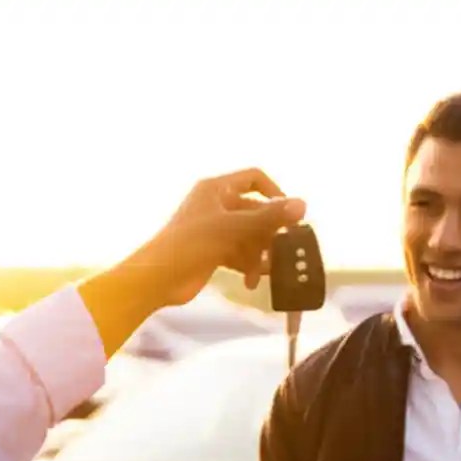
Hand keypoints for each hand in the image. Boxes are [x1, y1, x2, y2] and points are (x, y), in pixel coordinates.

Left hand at [136, 167, 305, 306]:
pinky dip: (248, 266)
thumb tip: (303, 204)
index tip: (289, 214)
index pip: (254, 179)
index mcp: (216, 189)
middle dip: (269, 233)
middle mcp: (217, 205)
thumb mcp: (232, 229)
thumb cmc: (190, 244)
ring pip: (250, 236)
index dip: (275, 192)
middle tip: (285, 250)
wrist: (157, 278)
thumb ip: (268, 217)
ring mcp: (216, 229)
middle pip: (256, 212)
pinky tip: (251, 281)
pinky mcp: (214, 252)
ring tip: (265, 272)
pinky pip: (241, 253)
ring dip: (259, 254)